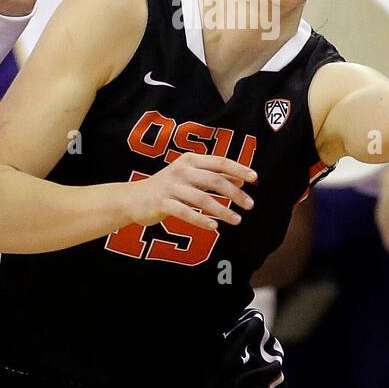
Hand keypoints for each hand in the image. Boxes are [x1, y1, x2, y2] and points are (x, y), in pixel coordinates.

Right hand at [122, 153, 257, 232]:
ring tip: (237, 220)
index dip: (238, 169)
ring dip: (222, 210)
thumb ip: (214, 176)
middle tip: (250, 205)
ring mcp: (170, 187)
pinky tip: (214, 227)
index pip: (219, 162)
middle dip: (234, 193)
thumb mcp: (190, 176)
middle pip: (213, 180)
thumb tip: (241, 178)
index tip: (255, 178)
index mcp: (190, 160)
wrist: (133, 198)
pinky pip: (185, 212)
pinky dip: (201, 219)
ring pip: (201, 198)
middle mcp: (181, 170)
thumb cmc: (168, 187)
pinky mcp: (161, 203)